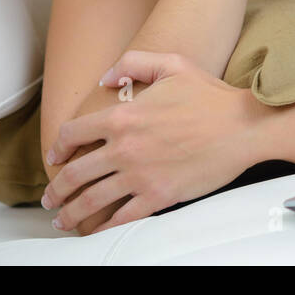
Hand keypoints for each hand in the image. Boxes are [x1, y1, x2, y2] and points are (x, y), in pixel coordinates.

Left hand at [41, 51, 265, 233]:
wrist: (243, 127)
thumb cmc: (211, 96)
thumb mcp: (172, 64)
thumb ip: (133, 63)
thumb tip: (105, 77)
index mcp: (124, 116)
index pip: (74, 133)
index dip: (58, 147)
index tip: (56, 157)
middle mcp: (125, 148)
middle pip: (76, 174)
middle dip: (57, 189)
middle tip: (51, 197)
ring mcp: (140, 175)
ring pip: (92, 200)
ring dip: (71, 212)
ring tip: (63, 219)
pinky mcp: (158, 196)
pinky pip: (122, 218)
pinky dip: (103, 228)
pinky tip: (95, 231)